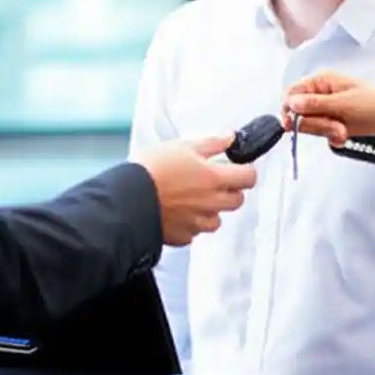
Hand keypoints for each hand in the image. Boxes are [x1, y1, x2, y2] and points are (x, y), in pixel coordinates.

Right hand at [133, 135, 257, 246]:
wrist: (126, 198)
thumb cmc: (151, 170)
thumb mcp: (182, 146)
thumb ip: (212, 144)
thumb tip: (230, 138)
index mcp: (214, 179)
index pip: (249, 178)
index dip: (245, 172)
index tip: (237, 168)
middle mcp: (211, 203)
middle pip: (237, 201)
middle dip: (230, 191)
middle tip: (213, 182)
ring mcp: (197, 223)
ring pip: (216, 220)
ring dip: (210, 210)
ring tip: (190, 198)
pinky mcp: (182, 236)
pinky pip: (194, 232)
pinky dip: (189, 224)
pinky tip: (176, 213)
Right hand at [281, 71, 374, 146]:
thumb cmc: (372, 104)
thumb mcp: (342, 104)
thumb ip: (315, 105)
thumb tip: (291, 103)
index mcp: (320, 81)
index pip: (292, 93)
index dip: (290, 109)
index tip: (293, 124)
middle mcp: (319, 93)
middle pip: (299, 112)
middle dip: (316, 124)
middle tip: (335, 127)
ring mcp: (325, 108)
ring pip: (310, 125)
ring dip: (325, 131)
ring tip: (343, 131)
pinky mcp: (331, 121)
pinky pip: (320, 132)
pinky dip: (331, 137)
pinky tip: (343, 136)